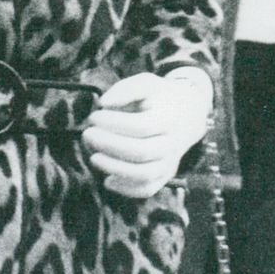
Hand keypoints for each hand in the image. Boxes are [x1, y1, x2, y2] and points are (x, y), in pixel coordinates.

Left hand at [81, 68, 213, 198]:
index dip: (112, 123)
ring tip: (93, 157)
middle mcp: (172, 144)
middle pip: (141, 152)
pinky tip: (107, 180)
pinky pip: (147, 189)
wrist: (187, 115)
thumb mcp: (145, 83)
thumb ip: (125, 89)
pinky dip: (126, 189)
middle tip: (87, 134)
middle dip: (108, 145)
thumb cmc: (158, 97)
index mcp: (168, 119)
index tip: (94, 116)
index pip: (140, 126)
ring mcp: (169, 162)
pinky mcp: (164, 175)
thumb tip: (104, 103)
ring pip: (144, 175)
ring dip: (114, 168)